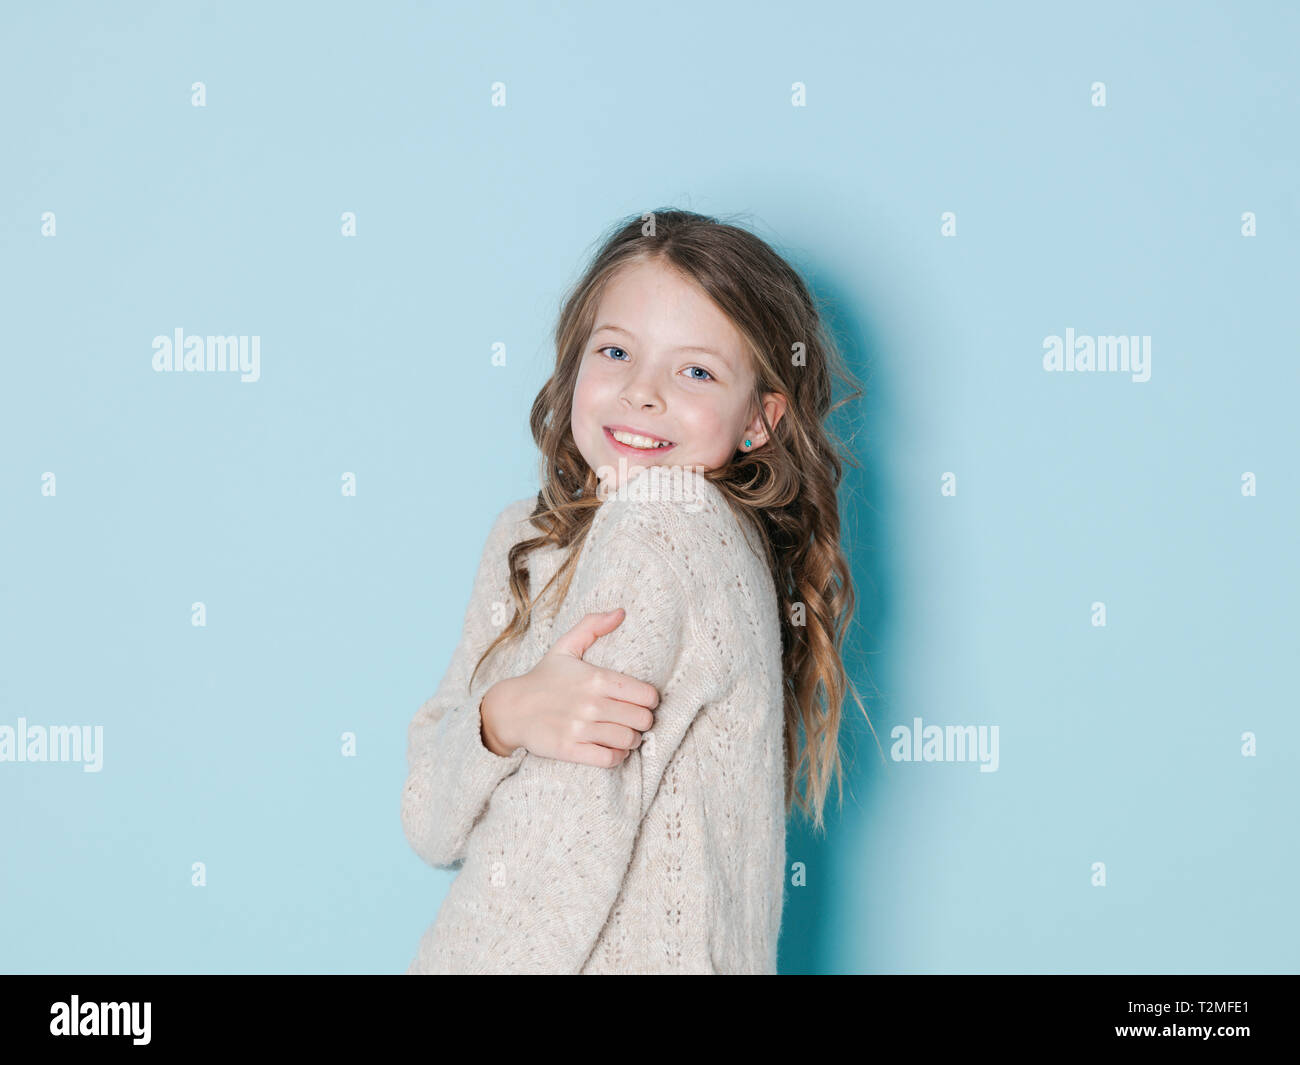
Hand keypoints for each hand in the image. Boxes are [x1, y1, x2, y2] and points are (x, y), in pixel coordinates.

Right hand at [480, 608, 659, 767]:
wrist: (510, 709)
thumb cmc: (543, 678)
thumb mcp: (565, 647)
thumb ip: (593, 626)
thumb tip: (621, 612)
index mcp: (595, 678)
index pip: (646, 695)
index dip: (650, 700)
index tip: (642, 701)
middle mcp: (590, 704)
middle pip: (642, 720)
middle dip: (643, 721)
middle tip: (635, 720)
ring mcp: (580, 729)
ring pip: (628, 740)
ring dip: (631, 740)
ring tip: (625, 734)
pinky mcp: (570, 750)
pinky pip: (609, 760)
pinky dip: (616, 757)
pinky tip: (612, 749)